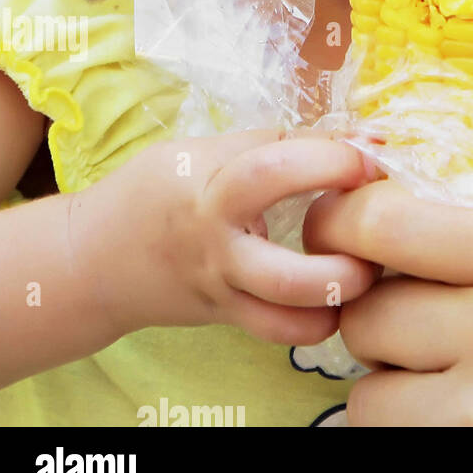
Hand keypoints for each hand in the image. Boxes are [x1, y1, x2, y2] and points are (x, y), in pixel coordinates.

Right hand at [71, 128, 382, 345]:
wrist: (93, 259)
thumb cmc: (157, 189)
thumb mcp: (206, 150)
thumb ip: (278, 144)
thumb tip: (365, 140)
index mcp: (209, 188)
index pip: (274, 169)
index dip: (333, 159)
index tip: (373, 154)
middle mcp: (216, 246)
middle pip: (282, 270)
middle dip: (342, 256)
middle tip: (378, 230)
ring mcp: (222, 289)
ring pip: (284, 315)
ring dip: (339, 296)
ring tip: (369, 266)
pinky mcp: (228, 317)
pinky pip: (279, 332)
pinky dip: (319, 319)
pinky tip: (343, 293)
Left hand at [301, 182, 472, 425]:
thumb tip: (394, 212)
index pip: (386, 223)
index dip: (343, 222)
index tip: (342, 226)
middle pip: (367, 314)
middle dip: (380, 314)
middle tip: (418, 314)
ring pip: (367, 396)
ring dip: (393, 386)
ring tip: (448, 377)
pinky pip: (395, 447)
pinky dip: (415, 431)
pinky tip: (464, 415)